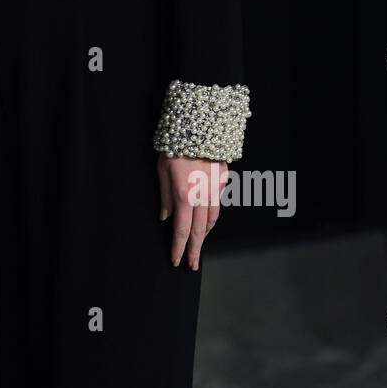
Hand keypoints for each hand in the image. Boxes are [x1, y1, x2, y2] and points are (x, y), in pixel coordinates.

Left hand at [157, 154, 228, 269]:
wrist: (201, 122)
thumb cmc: (175, 145)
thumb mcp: (162, 169)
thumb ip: (164, 196)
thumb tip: (165, 218)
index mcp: (184, 195)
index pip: (182, 230)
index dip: (179, 248)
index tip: (177, 261)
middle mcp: (203, 196)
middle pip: (201, 230)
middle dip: (196, 249)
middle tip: (193, 265)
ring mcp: (216, 188)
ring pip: (213, 218)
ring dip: (206, 233)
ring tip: (199, 243)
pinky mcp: (224, 179)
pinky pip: (218, 201)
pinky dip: (213, 214)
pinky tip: (208, 217)